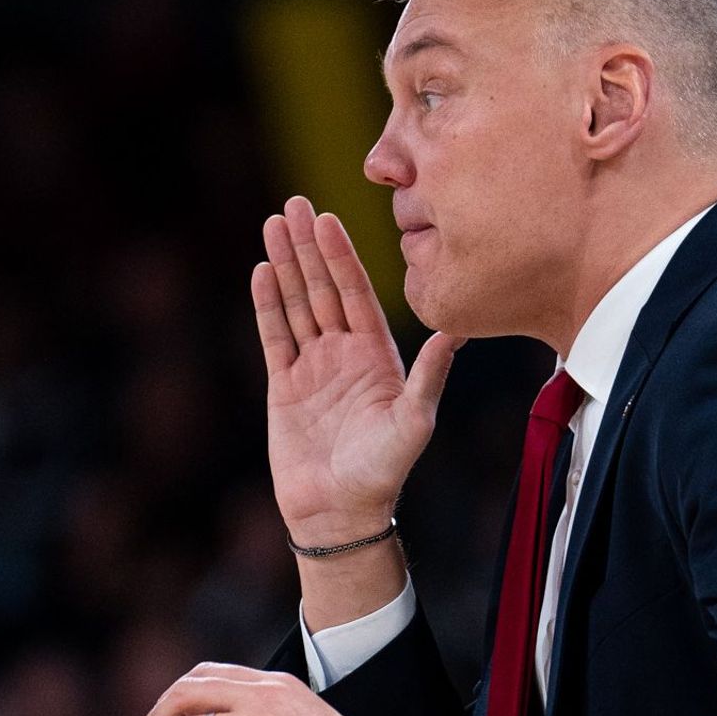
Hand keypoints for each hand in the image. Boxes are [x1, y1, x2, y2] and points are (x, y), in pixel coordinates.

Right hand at [257, 195, 461, 544]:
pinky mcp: (283, 385)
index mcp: (378, 354)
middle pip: (322, 288)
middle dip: (309, 247)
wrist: (340, 511)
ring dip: (285, 265)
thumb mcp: (415, 420)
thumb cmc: (383, 470)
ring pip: (295, 304)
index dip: (342, 256)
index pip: (357, 293)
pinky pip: (274, 336)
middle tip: (294, 204)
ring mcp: (312, 366)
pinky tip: (261, 271)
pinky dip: (267, 304)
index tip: (329, 219)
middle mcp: (344, 353)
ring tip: (273, 225)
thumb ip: (430, 374)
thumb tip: (455, 333)